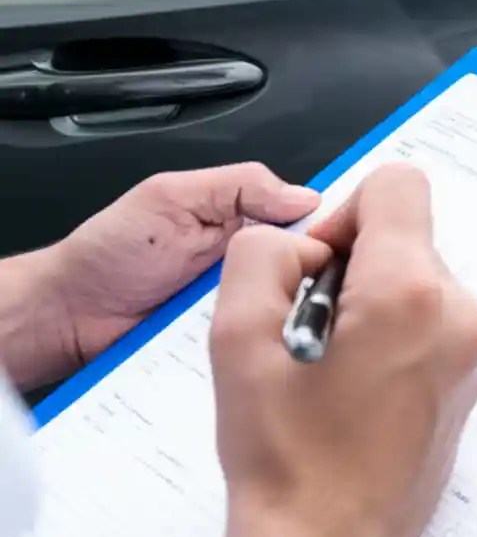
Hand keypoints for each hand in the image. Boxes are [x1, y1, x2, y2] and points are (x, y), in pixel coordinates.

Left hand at [52, 162, 320, 365]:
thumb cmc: (109, 253)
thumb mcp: (170, 198)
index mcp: (244, 224)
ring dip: (287, 319)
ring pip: (287, 316)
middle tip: (313, 287)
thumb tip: (307, 198)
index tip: (346, 242)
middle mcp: (251, 269)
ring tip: (287, 322)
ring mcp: (242, 311)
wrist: (69, 316)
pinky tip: (262, 348)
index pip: (307, 224)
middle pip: (307, 275)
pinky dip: (260, 348)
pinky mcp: (230, 350)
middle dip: (315, 281)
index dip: (330, 232)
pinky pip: (256, 349)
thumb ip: (237, 187)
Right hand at [186, 163, 476, 536]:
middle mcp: (460, 317)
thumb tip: (303, 243)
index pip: (397, 185)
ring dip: (369, 304)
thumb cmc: (286, 457)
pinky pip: (430, 324)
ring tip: (329, 369)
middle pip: (407, 237)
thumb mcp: (236, 335)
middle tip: (308, 333)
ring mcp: (474, 355)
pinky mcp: (470, 384)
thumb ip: (261, 254)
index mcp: (412, 293)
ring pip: (416, 282)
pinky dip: (391, 336)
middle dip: (352, 266)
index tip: (314, 270)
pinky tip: (353, 389)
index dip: (343, 213)